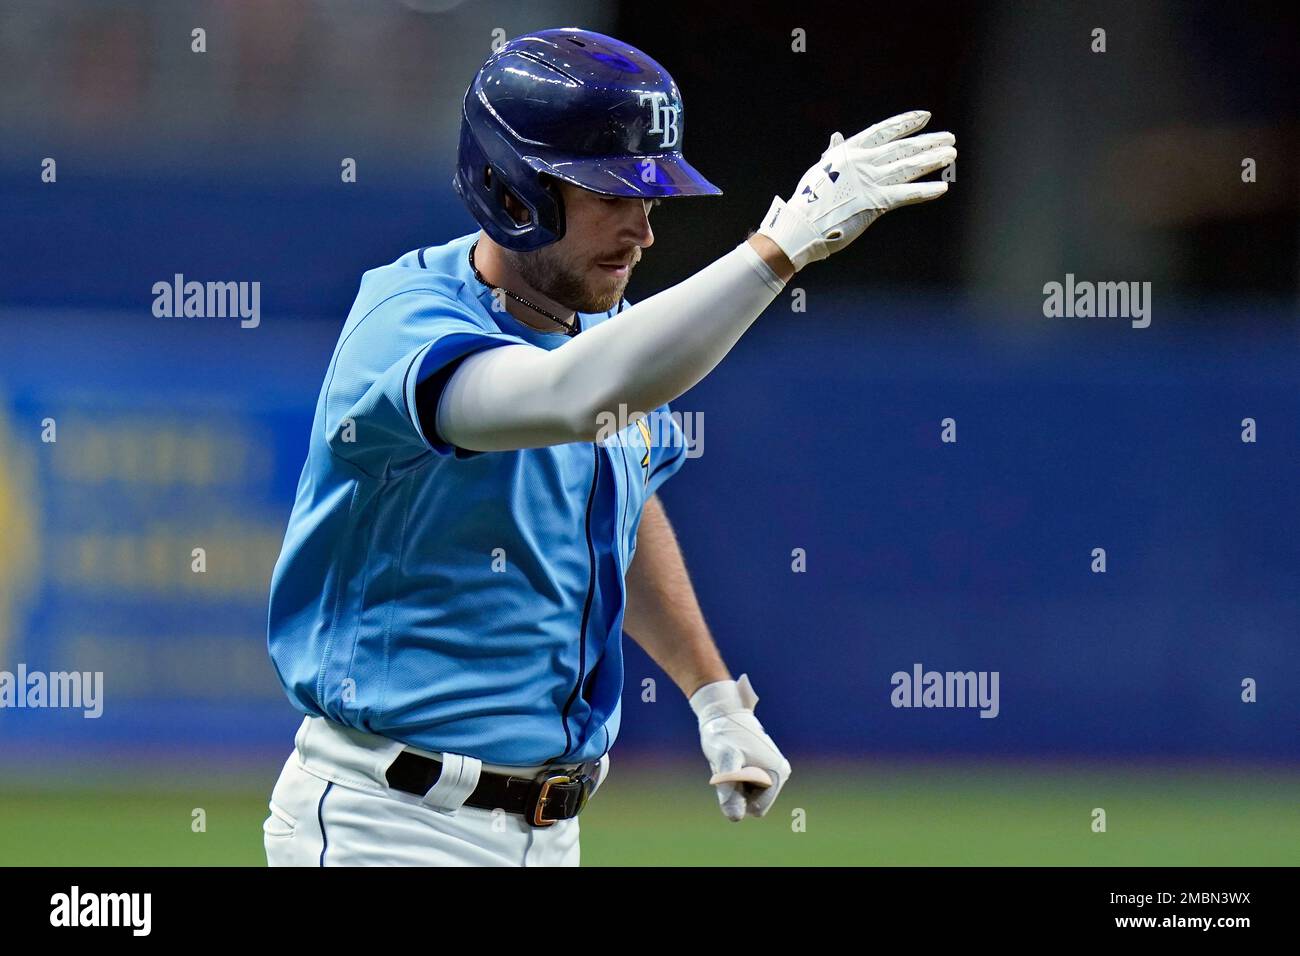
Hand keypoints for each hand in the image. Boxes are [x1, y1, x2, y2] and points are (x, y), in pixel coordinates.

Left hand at [690, 673, 790, 820]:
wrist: (722, 711)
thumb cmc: (723, 733)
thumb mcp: (724, 761)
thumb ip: (729, 789)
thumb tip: (736, 817)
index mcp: (777, 774)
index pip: (756, 810)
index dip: (738, 795)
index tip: (733, 770)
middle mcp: (781, 772)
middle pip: (754, 802)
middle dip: (738, 788)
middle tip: (730, 763)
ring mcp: (774, 768)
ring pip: (750, 794)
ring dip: (736, 781)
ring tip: (731, 758)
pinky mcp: (766, 764)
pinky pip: (748, 784)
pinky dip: (737, 775)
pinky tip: (734, 756)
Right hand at [756, 110, 955, 270]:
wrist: (801, 224)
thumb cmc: (808, 201)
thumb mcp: (820, 169)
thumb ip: (834, 153)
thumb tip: (836, 137)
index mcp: (849, 150)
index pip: (884, 130)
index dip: (906, 122)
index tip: (924, 116)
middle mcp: (863, 162)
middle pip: (903, 147)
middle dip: (928, 142)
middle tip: (949, 138)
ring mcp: (870, 181)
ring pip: (908, 167)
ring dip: (931, 160)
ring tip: (951, 154)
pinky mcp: (875, 202)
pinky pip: (906, 195)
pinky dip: (924, 192)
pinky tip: (942, 188)